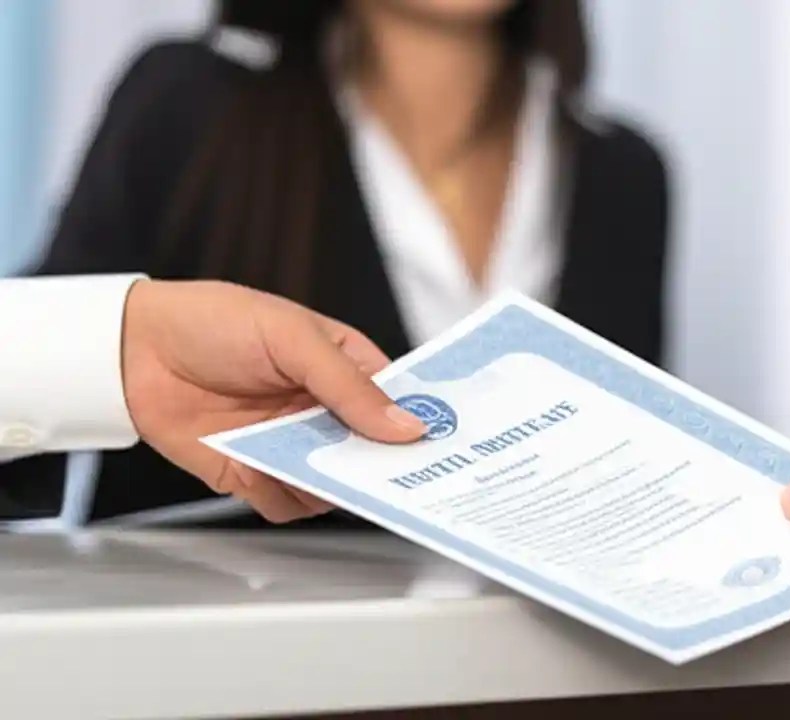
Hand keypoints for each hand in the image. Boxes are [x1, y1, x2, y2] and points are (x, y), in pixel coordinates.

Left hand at [121, 280, 424, 521]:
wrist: (132, 350)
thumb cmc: (215, 323)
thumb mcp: (293, 338)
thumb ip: (350, 386)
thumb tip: (407, 425)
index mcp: (347, 367)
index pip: (400, 402)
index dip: (421, 423)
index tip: (442, 445)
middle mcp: (326, 411)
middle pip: (373, 453)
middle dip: (378, 466)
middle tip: (387, 476)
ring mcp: (292, 445)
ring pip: (333, 486)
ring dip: (324, 482)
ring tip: (300, 461)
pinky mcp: (255, 474)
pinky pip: (287, 504)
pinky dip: (278, 495)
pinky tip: (257, 468)